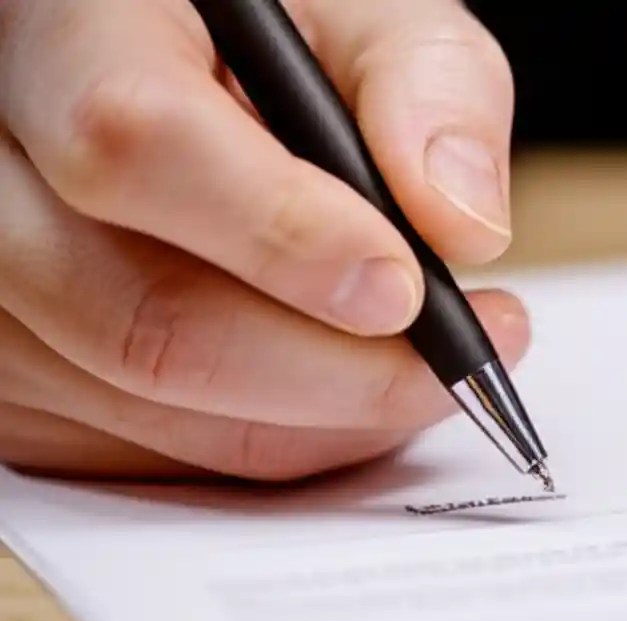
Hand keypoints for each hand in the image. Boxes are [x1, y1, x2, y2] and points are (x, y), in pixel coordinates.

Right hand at [0, 0, 526, 479]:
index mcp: (75, 24)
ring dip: (316, 422)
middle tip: (459, 364)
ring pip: (140, 404)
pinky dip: (266, 442)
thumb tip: (460, 229)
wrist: (211, 69)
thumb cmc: (296, 36)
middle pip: (136, 317)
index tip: (406, 290)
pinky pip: (133, 452)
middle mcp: (0, 157)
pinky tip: (337, 393)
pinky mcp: (18, 364)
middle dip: (332, 375)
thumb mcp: (380, 16)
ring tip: (418, 369)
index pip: (135, 140)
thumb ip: (433, 91)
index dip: (280, 236)